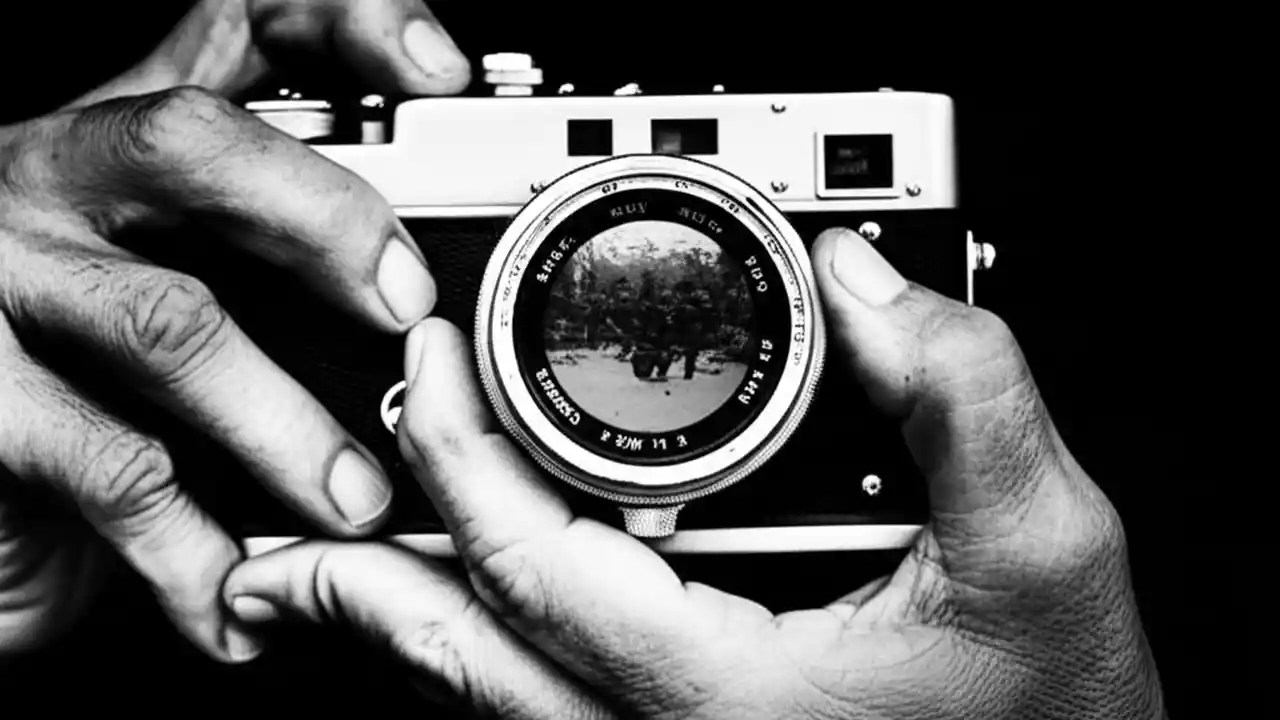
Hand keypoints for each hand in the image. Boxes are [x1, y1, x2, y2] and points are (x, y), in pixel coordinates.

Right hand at [0, 1, 466, 658]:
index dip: (341, 26)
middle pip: (196, 140)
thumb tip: (440, 336)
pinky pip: (106, 464)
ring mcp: (3, 280)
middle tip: (407, 305)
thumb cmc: (94, 381)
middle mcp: (60, 182)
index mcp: (135, 146)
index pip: (238, 32)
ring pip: (166, 319)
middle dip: (325, 216)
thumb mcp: (195, 297)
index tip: (439, 69)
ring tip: (353, 501)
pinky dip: (190, 546)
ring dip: (282, 423)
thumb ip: (289, 282)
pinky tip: (234, 596)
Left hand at [223, 229, 1164, 717]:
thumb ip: (968, 396)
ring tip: (303, 593)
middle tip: (291, 522)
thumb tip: (869, 285)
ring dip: (391, 639)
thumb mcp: (1045, 552)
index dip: (456, 450)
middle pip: (464, 660)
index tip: (424, 355)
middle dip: (362, 580)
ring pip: (489, 709)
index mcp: (723, 691)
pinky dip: (470, 676)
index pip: (530, 564)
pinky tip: (453, 643)